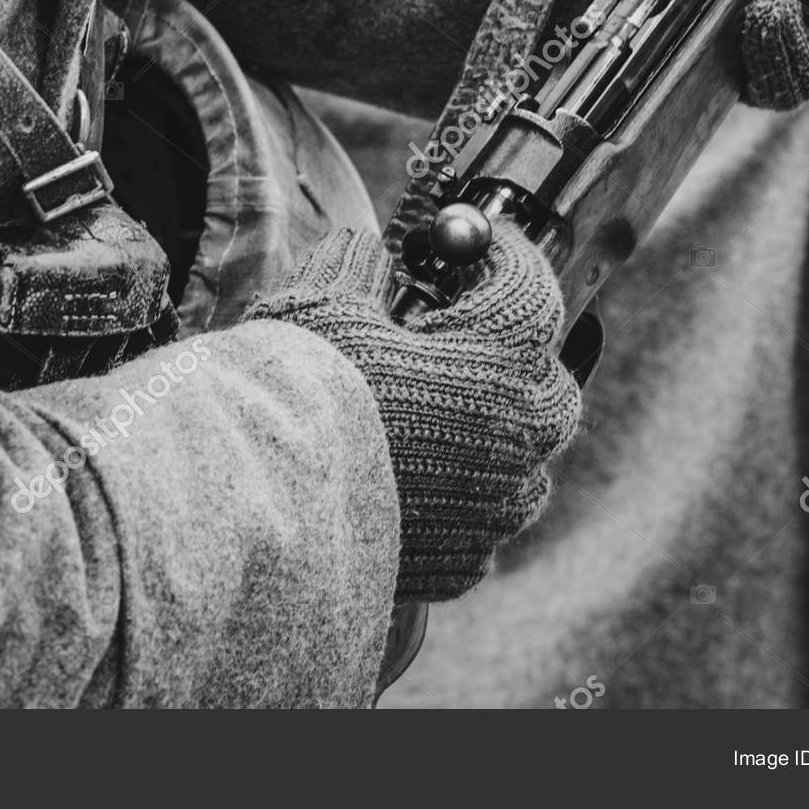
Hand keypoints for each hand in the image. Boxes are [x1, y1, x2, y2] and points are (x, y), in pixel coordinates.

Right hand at [245, 226, 580, 602]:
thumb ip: (356, 267)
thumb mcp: (321, 305)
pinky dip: (454, 497)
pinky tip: (405, 482)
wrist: (259, 512)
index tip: (481, 244)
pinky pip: (478, 521)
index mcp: (497, 364)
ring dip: (490, 434)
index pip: (533, 292)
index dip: (508, 258)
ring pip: (521, 463)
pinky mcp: (460, 564)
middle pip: (549, 387)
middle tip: (465, 337)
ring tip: (431, 416)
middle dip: (515, 356)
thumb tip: (367, 253)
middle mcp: (514, 440)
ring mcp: (493, 510)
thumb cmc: (297, 397)